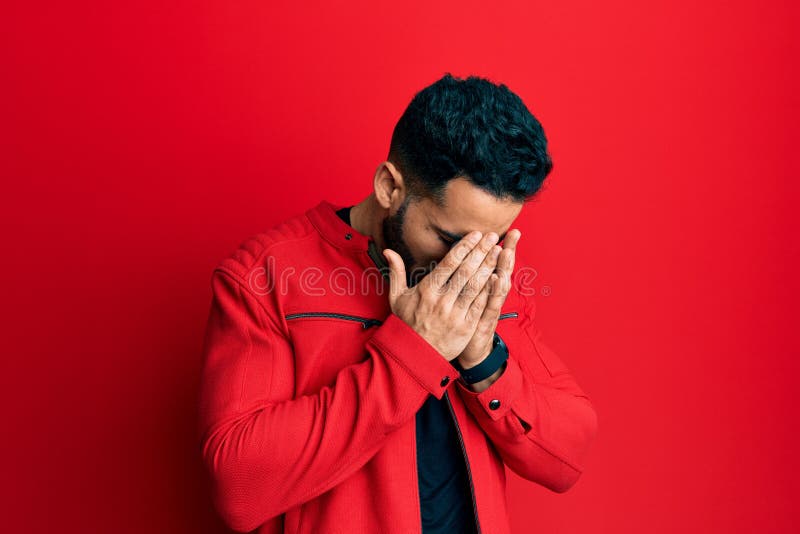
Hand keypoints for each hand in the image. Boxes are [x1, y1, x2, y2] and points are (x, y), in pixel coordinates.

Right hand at [383, 231, 501, 360]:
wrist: (416, 354)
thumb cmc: (407, 323)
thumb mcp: (397, 297)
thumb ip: (396, 272)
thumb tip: (389, 251)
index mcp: (426, 290)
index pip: (449, 264)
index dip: (464, 247)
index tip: (475, 235)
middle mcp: (442, 300)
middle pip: (465, 271)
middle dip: (481, 251)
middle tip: (492, 236)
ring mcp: (455, 313)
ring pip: (475, 285)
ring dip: (489, 266)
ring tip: (498, 251)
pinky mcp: (466, 326)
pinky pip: (480, 304)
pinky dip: (489, 289)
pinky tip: (498, 276)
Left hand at [457, 229, 520, 366]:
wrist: (469, 352)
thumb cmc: (466, 322)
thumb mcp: (467, 300)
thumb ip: (467, 280)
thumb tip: (467, 261)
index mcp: (487, 289)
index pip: (495, 264)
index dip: (503, 248)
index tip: (508, 231)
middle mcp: (492, 297)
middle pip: (502, 270)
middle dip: (508, 252)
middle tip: (514, 233)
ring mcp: (490, 309)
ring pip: (499, 286)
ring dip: (503, 268)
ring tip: (506, 250)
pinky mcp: (485, 322)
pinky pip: (490, 304)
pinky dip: (494, 291)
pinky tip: (496, 278)